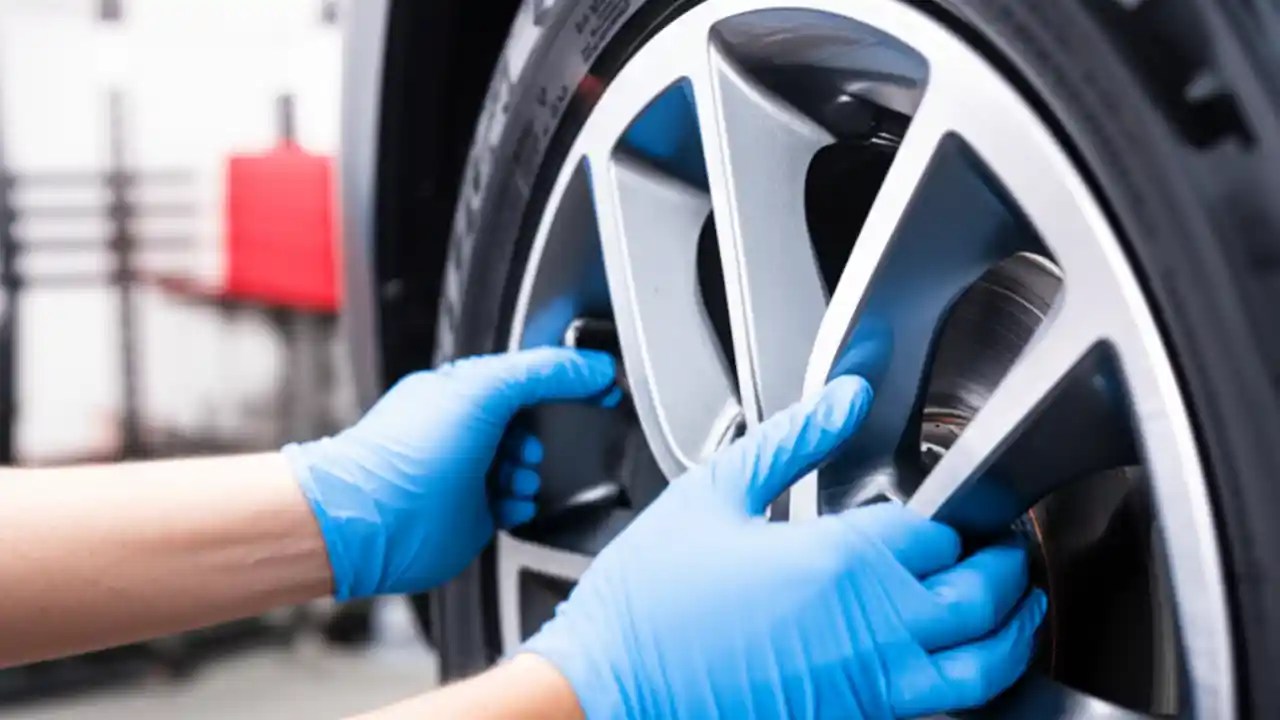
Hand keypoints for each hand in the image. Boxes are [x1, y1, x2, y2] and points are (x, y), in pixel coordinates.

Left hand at [284, 348, 616, 599]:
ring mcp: (467, 474)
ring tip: (518, 475)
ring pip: (527, 467)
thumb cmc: (408, 453)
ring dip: (534, 472)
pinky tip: (511, 502)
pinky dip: (523, 504)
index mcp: (462, 389)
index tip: (600, 384)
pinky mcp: (472, 515)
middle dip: (547, 435)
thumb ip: (540, 372)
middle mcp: (464, 430)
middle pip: (531, 424)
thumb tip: (588, 366)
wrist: (373, 522)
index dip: (565, 379)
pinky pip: (516, 505)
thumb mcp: (484, 389)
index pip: (526, 375)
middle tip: (538, 444)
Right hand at [523, 376, 1045, 718]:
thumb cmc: (647, 604)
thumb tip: (847, 397)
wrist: (608, 694)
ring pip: (982, 670)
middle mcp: (869, 631)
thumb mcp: (714, 494)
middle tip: (1008, 551)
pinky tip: (953, 662)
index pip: (938, 533)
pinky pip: (938, 709)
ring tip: (1018, 611)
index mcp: (838, 562)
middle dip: (1005, 570)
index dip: (951, 517)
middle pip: (983, 599)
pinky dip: (967, 683)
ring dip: (1012, 635)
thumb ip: (794, 440)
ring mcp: (866, 689)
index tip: (954, 509)